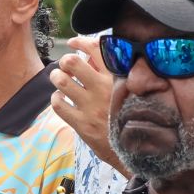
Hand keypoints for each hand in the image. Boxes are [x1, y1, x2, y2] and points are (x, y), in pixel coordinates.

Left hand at [51, 36, 124, 169]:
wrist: (137, 151)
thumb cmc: (133, 118)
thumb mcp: (131, 92)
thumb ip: (115, 74)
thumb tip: (97, 58)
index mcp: (117, 78)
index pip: (96, 49)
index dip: (80, 42)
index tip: (73, 43)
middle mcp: (103, 89)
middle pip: (72, 62)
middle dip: (65, 61)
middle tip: (65, 67)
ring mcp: (91, 107)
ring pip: (62, 81)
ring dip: (56, 78)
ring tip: (59, 80)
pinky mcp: (82, 124)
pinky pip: (58, 105)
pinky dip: (56, 99)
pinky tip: (61, 100)